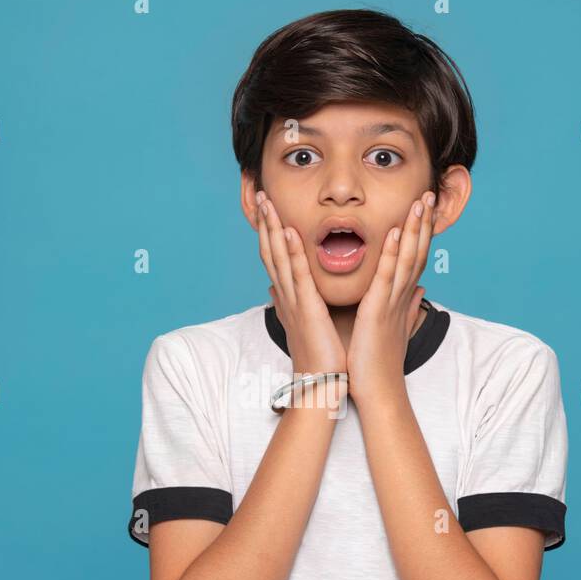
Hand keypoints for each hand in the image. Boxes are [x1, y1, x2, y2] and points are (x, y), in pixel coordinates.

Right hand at [254, 191, 347, 379]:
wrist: (321, 384)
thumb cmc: (320, 358)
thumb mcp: (304, 323)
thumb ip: (291, 304)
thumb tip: (275, 290)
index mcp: (290, 297)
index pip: (276, 258)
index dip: (269, 232)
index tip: (266, 208)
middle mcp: (287, 296)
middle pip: (271, 251)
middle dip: (264, 223)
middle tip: (258, 195)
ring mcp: (294, 301)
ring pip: (279, 258)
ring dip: (271, 229)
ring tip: (266, 203)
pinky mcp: (306, 309)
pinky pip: (298, 275)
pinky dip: (292, 252)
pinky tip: (288, 231)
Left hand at [347, 190, 434, 406]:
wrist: (377, 390)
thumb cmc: (379, 362)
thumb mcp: (393, 327)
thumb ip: (407, 306)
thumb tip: (421, 291)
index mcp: (401, 298)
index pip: (415, 258)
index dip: (421, 232)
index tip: (424, 207)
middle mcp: (402, 296)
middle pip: (418, 251)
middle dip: (424, 222)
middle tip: (429, 193)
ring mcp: (393, 302)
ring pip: (408, 259)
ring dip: (415, 229)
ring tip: (420, 202)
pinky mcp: (379, 311)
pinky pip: (388, 277)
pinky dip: (393, 254)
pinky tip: (396, 232)